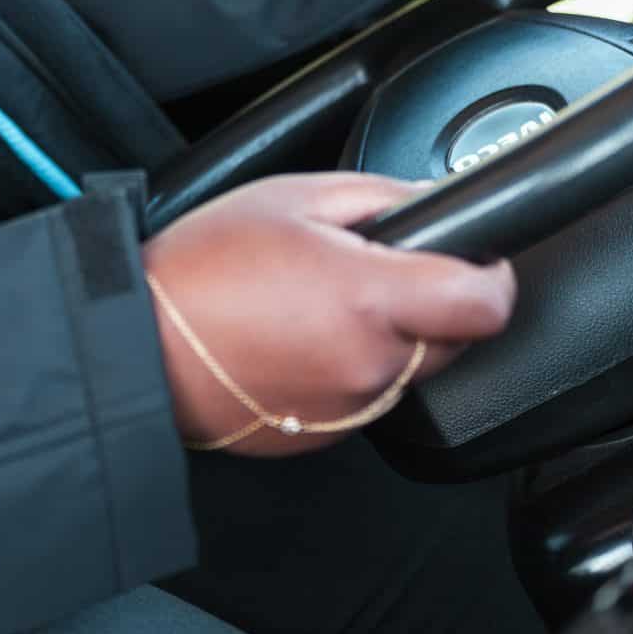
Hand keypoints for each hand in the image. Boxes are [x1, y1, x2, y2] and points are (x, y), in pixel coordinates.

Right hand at [141, 174, 516, 455]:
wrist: (141, 346)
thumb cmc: (201, 270)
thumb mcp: (293, 197)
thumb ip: (379, 196)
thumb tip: (433, 202)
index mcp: (370, 300)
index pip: (488, 303)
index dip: (491, 274)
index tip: (475, 258)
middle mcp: (372, 365)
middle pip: (457, 338)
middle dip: (434, 301)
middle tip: (376, 270)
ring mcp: (352, 410)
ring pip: (412, 370)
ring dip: (390, 338)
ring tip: (323, 305)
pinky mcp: (328, 437)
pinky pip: (369, 397)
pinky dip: (353, 370)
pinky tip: (302, 340)